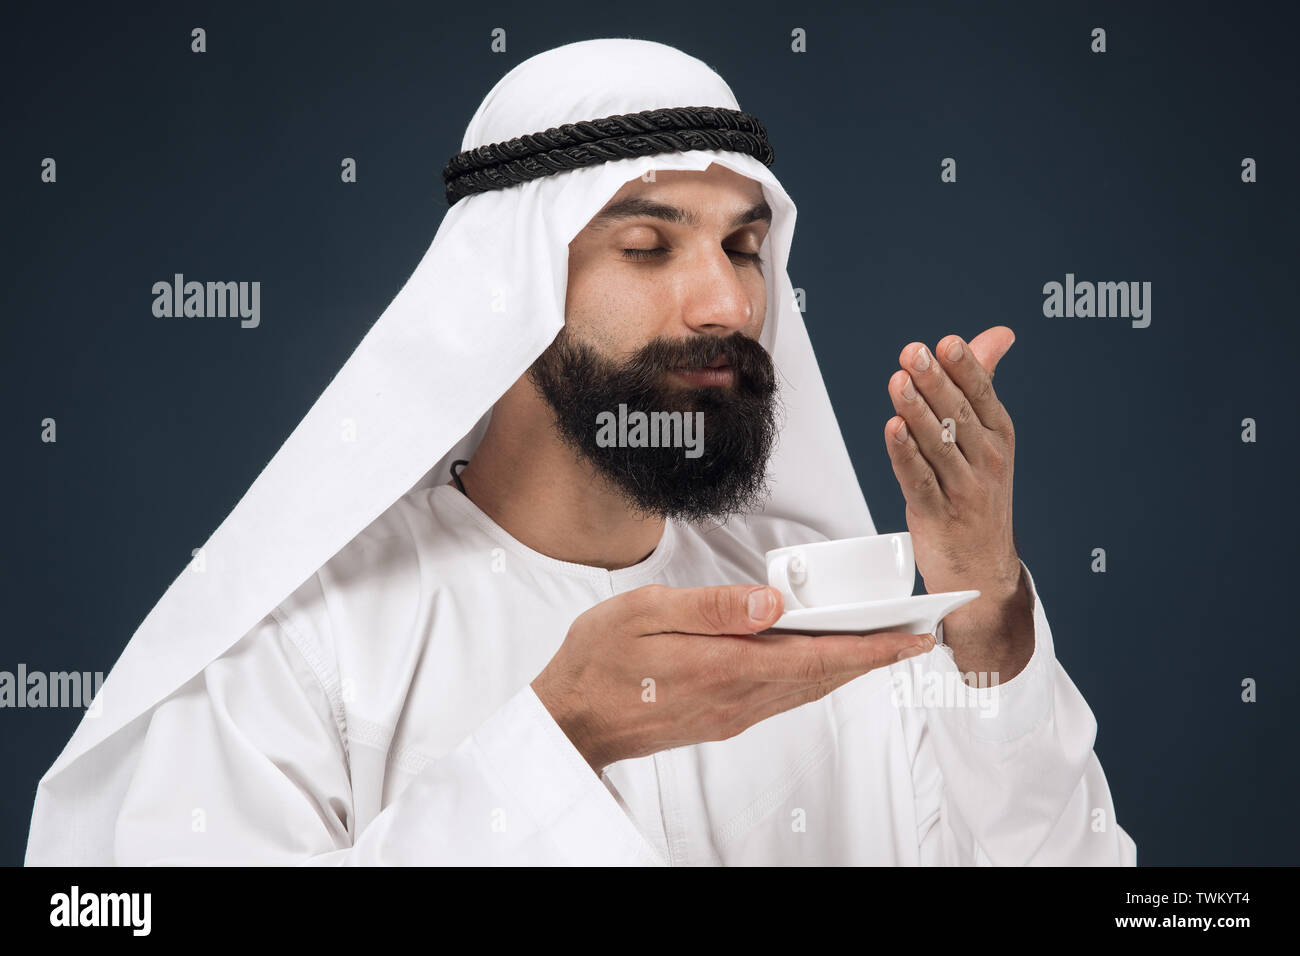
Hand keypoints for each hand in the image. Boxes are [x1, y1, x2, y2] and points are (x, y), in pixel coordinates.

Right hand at [531, 584, 934, 773]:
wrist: (570, 721)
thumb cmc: (597, 661)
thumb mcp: (644, 615)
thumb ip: (710, 608)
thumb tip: (771, 601)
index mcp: (723, 668)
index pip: (814, 657)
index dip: (869, 648)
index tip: (911, 637)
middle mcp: (736, 698)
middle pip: (822, 677)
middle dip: (874, 657)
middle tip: (916, 636)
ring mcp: (731, 713)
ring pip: (807, 689)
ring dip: (849, 668)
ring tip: (883, 645)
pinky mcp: (722, 718)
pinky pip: (784, 697)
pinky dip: (815, 677)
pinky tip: (822, 661)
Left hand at [883, 327, 1021, 606]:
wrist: (982, 569)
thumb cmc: (979, 495)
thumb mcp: (989, 437)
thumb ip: (981, 382)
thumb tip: (996, 335)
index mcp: (998, 436)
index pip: (981, 394)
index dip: (963, 368)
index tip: (946, 343)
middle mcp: (985, 459)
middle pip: (957, 414)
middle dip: (934, 381)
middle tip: (913, 353)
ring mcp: (963, 488)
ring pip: (937, 443)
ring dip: (916, 411)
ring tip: (899, 383)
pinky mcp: (937, 513)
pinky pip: (918, 479)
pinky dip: (904, 454)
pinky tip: (893, 430)